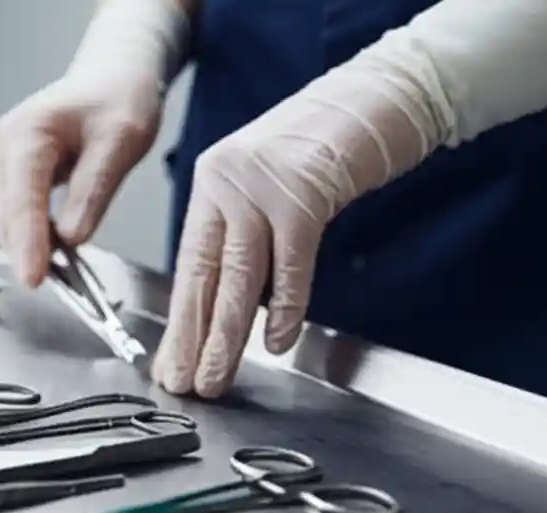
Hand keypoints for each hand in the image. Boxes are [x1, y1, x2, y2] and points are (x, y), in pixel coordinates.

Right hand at [0, 72, 161, 287]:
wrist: (116, 75)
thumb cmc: (120, 97)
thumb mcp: (121, 141)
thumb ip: (94, 189)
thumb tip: (71, 239)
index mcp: (28, 133)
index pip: (22, 199)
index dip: (27, 243)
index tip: (34, 278)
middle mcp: (8, 147)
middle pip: (8, 214)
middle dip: (26, 252)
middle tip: (55, 288)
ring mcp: (9, 161)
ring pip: (10, 219)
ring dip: (29, 248)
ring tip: (60, 278)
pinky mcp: (19, 175)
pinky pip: (20, 214)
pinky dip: (35, 237)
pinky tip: (55, 254)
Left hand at [152, 58, 441, 396]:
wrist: (376, 96)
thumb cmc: (326, 146)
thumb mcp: (270, 188)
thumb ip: (250, 237)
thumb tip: (233, 307)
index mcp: (213, 182)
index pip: (191, 264)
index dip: (181, 319)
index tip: (171, 362)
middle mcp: (228, 182)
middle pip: (205, 273)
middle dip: (192, 337)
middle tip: (183, 382)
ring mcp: (263, 187)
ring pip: (238, 276)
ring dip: (226, 336)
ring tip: (216, 375)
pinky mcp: (305, 193)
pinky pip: (291, 262)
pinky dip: (285, 307)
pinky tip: (276, 342)